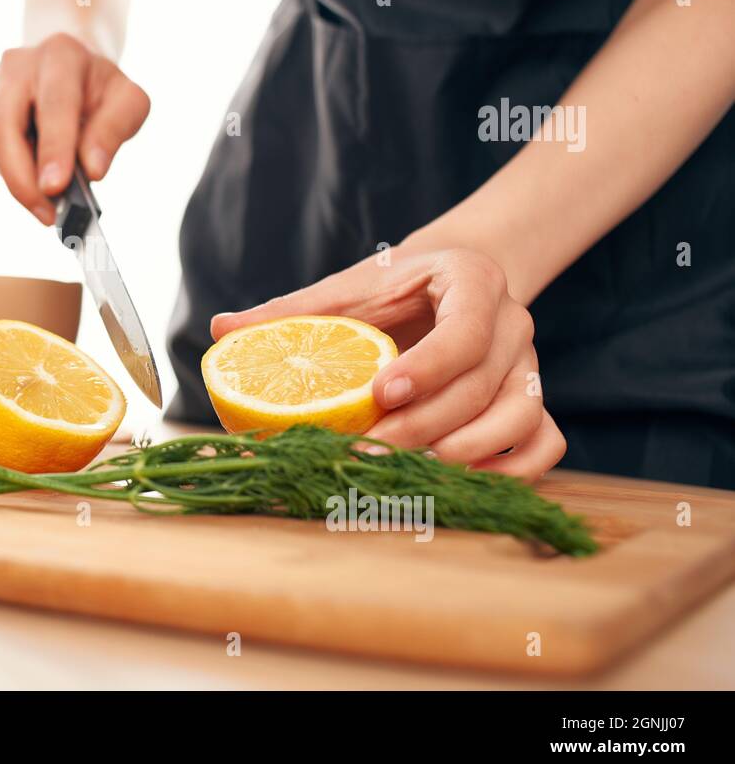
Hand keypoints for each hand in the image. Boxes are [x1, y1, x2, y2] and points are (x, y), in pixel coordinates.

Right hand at [0, 33, 149, 223]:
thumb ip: (114, 131)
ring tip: (46, 208)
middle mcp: (18, 64)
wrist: (75, 71)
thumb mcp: (128, 103)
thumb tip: (92, 171)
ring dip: (16, 180)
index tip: (56, 187)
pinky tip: (34, 184)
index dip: (54, 147)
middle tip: (45, 213)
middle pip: (3, 123)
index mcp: (61, 55)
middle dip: (21, 175)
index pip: (54, 104)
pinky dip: (12, 174)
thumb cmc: (102, 91)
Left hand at [210, 248, 564, 480]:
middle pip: (482, 386)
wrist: (445, 284)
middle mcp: (514, 322)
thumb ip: (290, 311)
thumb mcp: (345, 289)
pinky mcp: (535, 400)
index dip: (426, 369)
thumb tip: (220, 329)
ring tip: (403, 472)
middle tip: (365, 454)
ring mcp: (531, 365)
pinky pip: (543, 445)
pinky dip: (510, 471)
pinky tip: (454, 483)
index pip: (464, 331)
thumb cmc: (390, 289)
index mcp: (472, 280)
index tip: (377, 394)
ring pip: (519, 418)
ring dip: (463, 454)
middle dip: (422, 428)